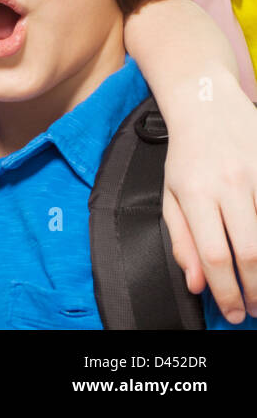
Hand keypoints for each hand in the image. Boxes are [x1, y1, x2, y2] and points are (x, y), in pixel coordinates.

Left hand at [160, 87, 256, 322]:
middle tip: (255, 310)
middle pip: (251, 252)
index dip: (227, 291)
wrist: (207, 105)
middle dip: (256, 291)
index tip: (234, 312)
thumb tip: (196, 283)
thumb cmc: (187, 155)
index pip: (215, 255)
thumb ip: (181, 240)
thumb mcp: (170, 194)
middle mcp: (230, 185)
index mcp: (196, 193)